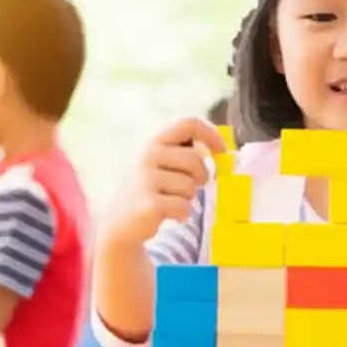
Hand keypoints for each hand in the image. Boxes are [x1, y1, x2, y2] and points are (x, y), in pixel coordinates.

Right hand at [105, 117, 225, 245]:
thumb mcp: (159, 163)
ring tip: (170, 200)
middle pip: (195, 160)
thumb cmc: (149, 190)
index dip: (211, 134)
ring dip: (187, 197)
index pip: (188, 123)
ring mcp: (146, 180)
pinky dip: (181, 214)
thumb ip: (183, 152)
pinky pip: (184, 207)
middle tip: (191, 186)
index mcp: (153, 142)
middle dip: (201, 176)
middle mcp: (148, 156)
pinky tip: (166, 214)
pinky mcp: (150, 205)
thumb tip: (225, 151)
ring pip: (190, 187)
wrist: (120, 222)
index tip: (221, 151)